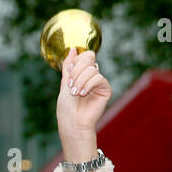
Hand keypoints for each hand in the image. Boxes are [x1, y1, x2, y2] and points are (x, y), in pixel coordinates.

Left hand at [56, 49, 111, 171]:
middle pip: (89, 57)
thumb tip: (73, 49)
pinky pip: (98, 77)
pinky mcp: (106, 89)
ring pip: (92, 68)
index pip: (84, 55)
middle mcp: (92, 76)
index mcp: (82, 73)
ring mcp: (99, 82)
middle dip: (77, 71)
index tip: (69, 76)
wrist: (72, 122)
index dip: (76, 62)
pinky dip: (88, 85)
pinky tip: (83, 94)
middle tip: (71, 86)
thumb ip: (69, 65)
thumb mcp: (65, 82)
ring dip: (80, 81)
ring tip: (76, 93)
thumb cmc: (66, 107)